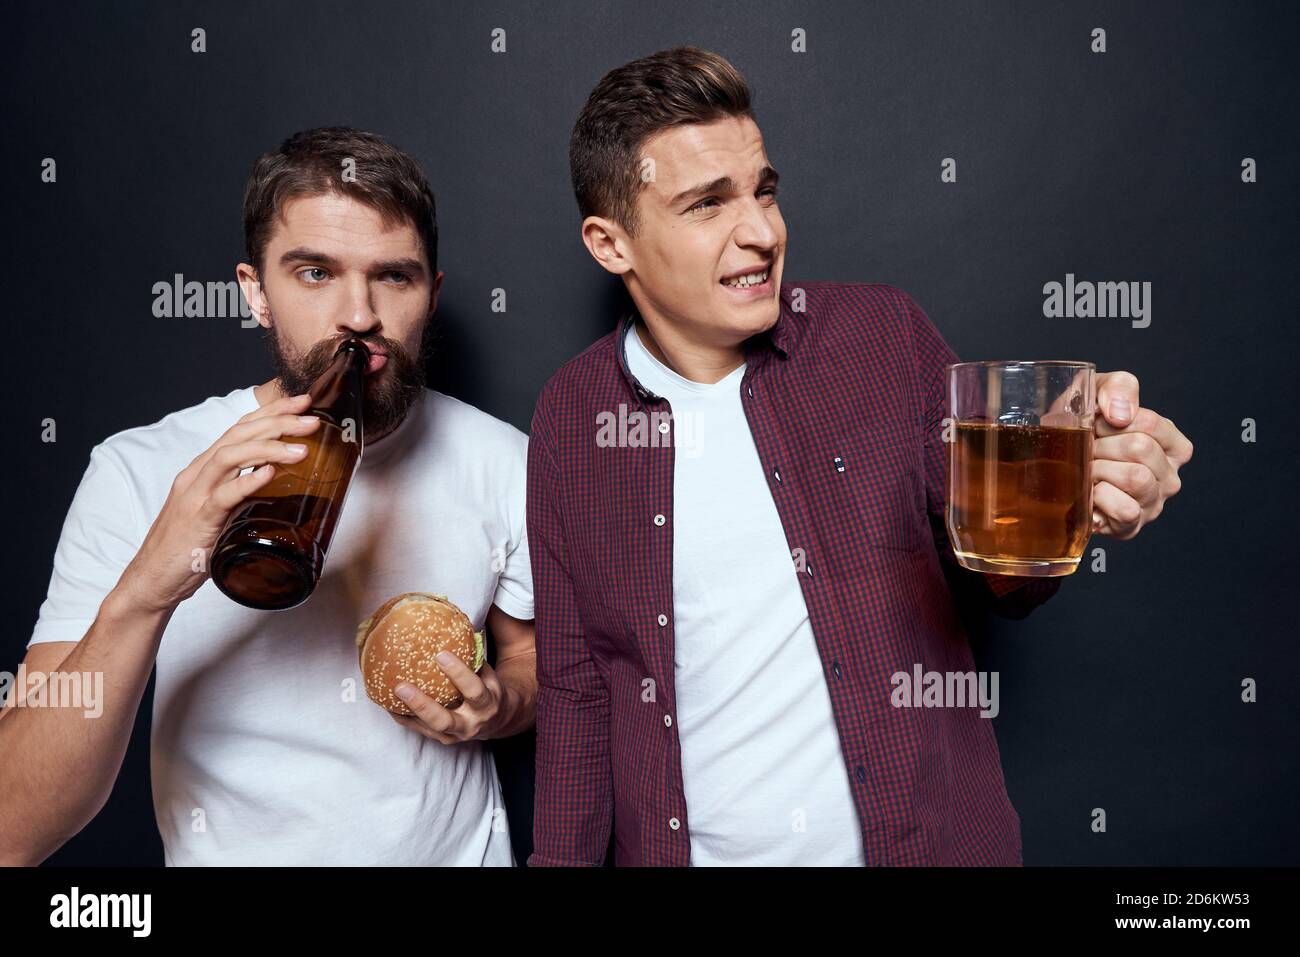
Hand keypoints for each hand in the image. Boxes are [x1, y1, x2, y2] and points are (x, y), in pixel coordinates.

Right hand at [116, 392, 323, 612]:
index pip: (239, 430)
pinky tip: (270, 474)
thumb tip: (277, 488)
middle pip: (238, 435)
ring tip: (302, 448)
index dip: (270, 413)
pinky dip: (248, 482)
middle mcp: (197, 476)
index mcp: (203, 471)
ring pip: (230, 457)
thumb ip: (242, 497)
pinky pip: (223, 495)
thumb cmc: (188, 549)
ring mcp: (195, 496)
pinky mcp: (197, 520)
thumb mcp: (221, 514)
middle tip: (311, 417)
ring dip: (269, 447)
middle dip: (277, 421)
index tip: (302, 403)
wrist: (152, 582)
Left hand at [390, 656, 513, 743]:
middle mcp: (472, 723)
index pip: (473, 690)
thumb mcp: (490, 673)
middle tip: (401, 687)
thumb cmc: (490, 688)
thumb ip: (474, 656)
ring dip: (408, 711)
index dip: (458, 673)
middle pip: (444, 720)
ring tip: (390, 693)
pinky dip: (403, 716)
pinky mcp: (443, 739)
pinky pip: (418, 729)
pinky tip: (388, 702)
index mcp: (487, 703)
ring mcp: (456, 735)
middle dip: (422, 704)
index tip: (440, 654)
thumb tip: (452, 625)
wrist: (499, 719)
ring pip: (429, 727)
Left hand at [1090, 371, 1192, 540]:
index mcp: (1171, 443)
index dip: (1110, 422)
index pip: (1149, 423)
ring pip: (1136, 478)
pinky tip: (1090, 494)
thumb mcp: (1095, 391)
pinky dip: (1100, 499)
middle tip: (1087, 451)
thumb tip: (1120, 414)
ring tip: (1088, 471)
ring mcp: (1153, 504)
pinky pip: (1125, 510)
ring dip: (1099, 470)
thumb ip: (1118, 386)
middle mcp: (1170, 476)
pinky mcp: (1131, 527)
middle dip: (1103, 446)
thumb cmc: (1079, 426)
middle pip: (1141, 448)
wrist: (1048, 462)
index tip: (1094, 426)